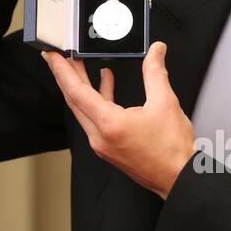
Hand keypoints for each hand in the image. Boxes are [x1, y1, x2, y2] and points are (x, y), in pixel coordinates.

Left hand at [41, 41, 196, 198]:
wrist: (179, 179)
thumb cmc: (172, 151)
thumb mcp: (165, 104)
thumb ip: (155, 73)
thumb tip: (156, 52)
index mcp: (110, 125)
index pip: (76, 92)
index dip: (62, 70)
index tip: (51, 54)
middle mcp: (100, 137)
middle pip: (75, 100)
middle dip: (65, 74)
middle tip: (59, 54)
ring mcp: (103, 144)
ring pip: (84, 109)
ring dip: (81, 85)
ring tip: (79, 64)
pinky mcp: (109, 147)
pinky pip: (95, 118)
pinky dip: (97, 98)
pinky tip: (105, 83)